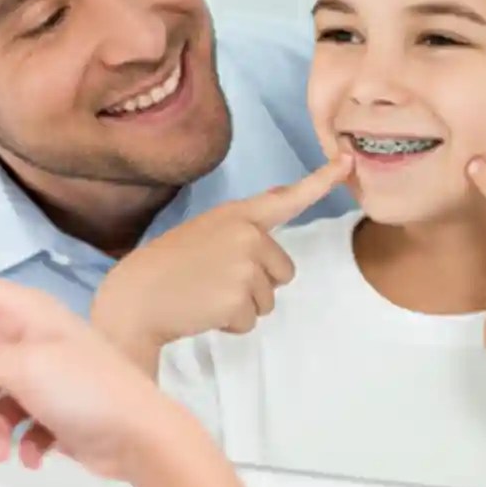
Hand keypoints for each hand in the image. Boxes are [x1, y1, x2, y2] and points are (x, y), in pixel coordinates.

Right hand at [0, 241, 245, 486]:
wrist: (142, 438)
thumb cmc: (93, 391)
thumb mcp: (27, 371)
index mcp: (22, 312)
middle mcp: (27, 335)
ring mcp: (37, 370)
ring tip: (7, 451)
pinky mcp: (47, 404)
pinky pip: (9, 419)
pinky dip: (16, 440)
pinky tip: (34, 453)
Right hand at [91, 155, 352, 358]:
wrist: (136, 298)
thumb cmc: (169, 265)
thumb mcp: (208, 229)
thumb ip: (247, 220)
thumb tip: (282, 195)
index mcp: (238, 214)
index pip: (288, 196)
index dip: (323, 180)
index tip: (350, 162)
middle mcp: (247, 234)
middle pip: (283, 271)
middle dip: (256, 284)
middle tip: (214, 280)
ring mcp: (245, 266)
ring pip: (269, 299)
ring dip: (241, 305)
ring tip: (206, 293)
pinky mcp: (240, 298)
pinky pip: (252, 321)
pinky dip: (231, 324)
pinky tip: (203, 309)